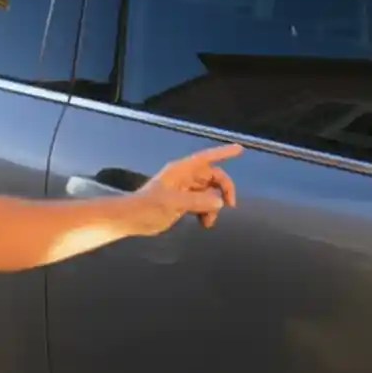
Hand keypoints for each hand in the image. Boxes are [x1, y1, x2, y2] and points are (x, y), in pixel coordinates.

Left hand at [126, 143, 242, 235]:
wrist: (132, 219)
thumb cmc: (148, 206)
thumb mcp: (173, 203)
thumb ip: (197, 201)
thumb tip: (219, 201)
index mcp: (181, 170)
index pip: (207, 158)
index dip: (223, 152)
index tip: (239, 149)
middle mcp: (185, 177)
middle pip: (213, 177)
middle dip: (223, 189)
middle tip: (230, 206)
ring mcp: (185, 190)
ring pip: (210, 192)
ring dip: (214, 205)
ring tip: (209, 221)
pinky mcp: (183, 203)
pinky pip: (203, 203)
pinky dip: (207, 212)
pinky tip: (204, 223)